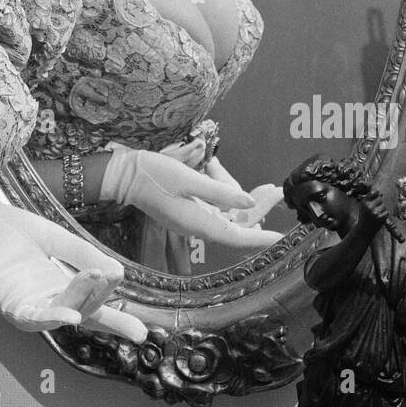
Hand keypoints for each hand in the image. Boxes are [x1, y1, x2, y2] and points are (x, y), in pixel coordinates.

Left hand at [0, 203, 147, 342]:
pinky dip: (51, 316)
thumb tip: (118, 273)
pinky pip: (31, 316)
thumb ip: (83, 254)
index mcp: (56, 286)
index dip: (116, 320)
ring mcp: (25, 305)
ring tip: (98, 279)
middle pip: (81, 311)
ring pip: (60, 312)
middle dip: (103, 305)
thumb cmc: (6, 231)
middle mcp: (43, 301)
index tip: (143, 332)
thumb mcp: (54, 238)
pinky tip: (70, 314)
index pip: (91, 306)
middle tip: (117, 287)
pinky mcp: (5, 303)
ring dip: (81, 299)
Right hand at [99, 143, 278, 247]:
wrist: (124, 176)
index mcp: (200, 222)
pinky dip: (222, 192)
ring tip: (219, 167)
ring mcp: (193, 219)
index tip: (281, 239)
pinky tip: (217, 173)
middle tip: (276, 190)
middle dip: (257, 205)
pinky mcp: (189, 211)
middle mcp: (199, 225)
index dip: (261, 238)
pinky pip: (214, 206)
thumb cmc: (152, 175)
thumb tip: (249, 201)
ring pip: (226, 211)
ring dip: (234, 192)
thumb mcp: (187, 179)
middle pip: (237, 221)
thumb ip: (219, 191)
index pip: (238, 235)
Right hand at [357, 191, 391, 233]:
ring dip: (382, 209)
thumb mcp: (364, 206)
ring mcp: (375, 212)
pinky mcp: (381, 218)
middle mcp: (369, 206)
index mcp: (364, 201)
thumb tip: (381, 193)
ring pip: (384, 206)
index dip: (377, 194)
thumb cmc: (365, 216)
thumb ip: (371, 198)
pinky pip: (387, 212)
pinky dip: (384, 215)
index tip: (376, 196)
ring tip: (376, 214)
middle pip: (380, 199)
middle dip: (379, 203)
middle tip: (374, 209)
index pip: (375, 192)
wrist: (364, 230)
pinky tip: (379, 218)